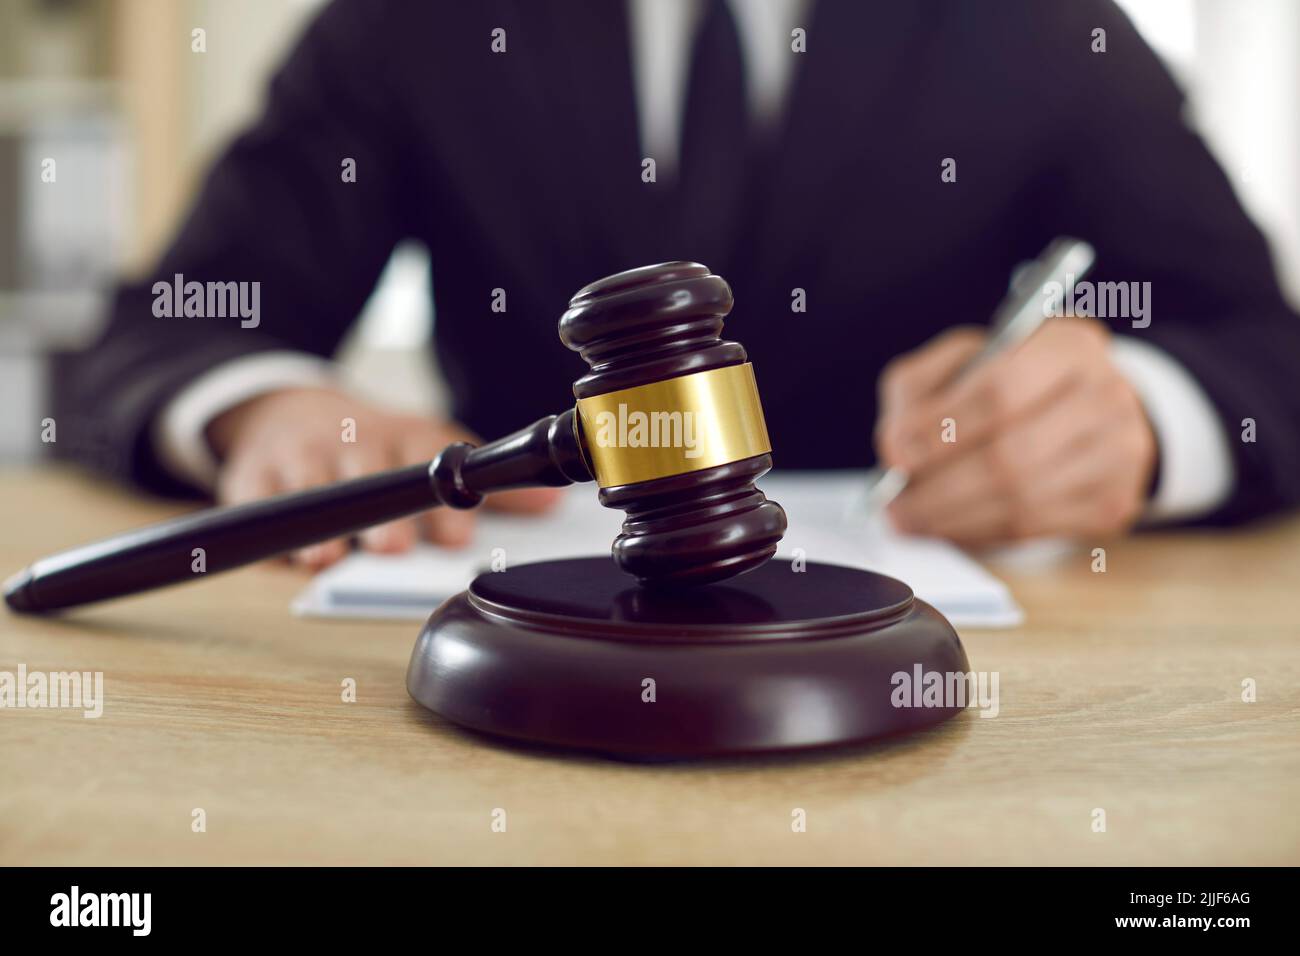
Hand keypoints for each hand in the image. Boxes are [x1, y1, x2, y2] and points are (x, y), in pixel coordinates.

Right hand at [207, 386, 561, 567]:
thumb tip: (551, 507)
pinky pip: (255, 496)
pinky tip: (279, 558)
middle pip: (370, 475)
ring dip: (323, 524)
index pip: (430, 463)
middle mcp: (355, 441)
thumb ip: (489, 487)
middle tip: (395, 551)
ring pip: (312, 486)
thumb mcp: (430, 453)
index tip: (457, 541)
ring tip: (328, 560)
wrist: (289, 408)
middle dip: (383, 516)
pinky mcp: (252, 471)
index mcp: (405, 438)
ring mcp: (302, 454)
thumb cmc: (374, 445)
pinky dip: (266, 522)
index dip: (444, 504)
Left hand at [873, 319, 1156, 545]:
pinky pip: (1035, 528)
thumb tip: (895, 448)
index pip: (1001, 390)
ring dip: (953, 517)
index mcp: (1068, 345)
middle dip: (940, 486)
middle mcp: (1106, 395)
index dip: (940, 429)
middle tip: (895, 503)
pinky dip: (980, 532)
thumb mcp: (961, 362)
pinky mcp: (1114, 501)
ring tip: (912, 518)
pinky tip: (950, 526)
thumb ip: (918, 391)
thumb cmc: (1012, 383)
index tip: (894, 454)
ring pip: (1022, 499)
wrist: (1087, 413)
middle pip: (1011, 454)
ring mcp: (1118, 452)